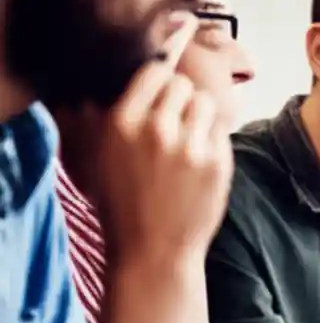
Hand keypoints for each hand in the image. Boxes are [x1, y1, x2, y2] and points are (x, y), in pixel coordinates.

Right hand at [94, 14, 231, 271]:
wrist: (153, 251)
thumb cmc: (121, 203)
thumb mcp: (96, 156)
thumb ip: (99, 114)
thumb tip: (111, 76)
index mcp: (120, 122)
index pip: (155, 71)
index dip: (160, 81)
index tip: (159, 96)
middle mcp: (156, 130)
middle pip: (182, 85)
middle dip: (180, 100)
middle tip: (174, 122)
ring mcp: (190, 146)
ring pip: (206, 103)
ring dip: (199, 116)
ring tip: (188, 139)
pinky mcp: (218, 162)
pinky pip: (221, 130)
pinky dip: (212, 139)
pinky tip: (198, 161)